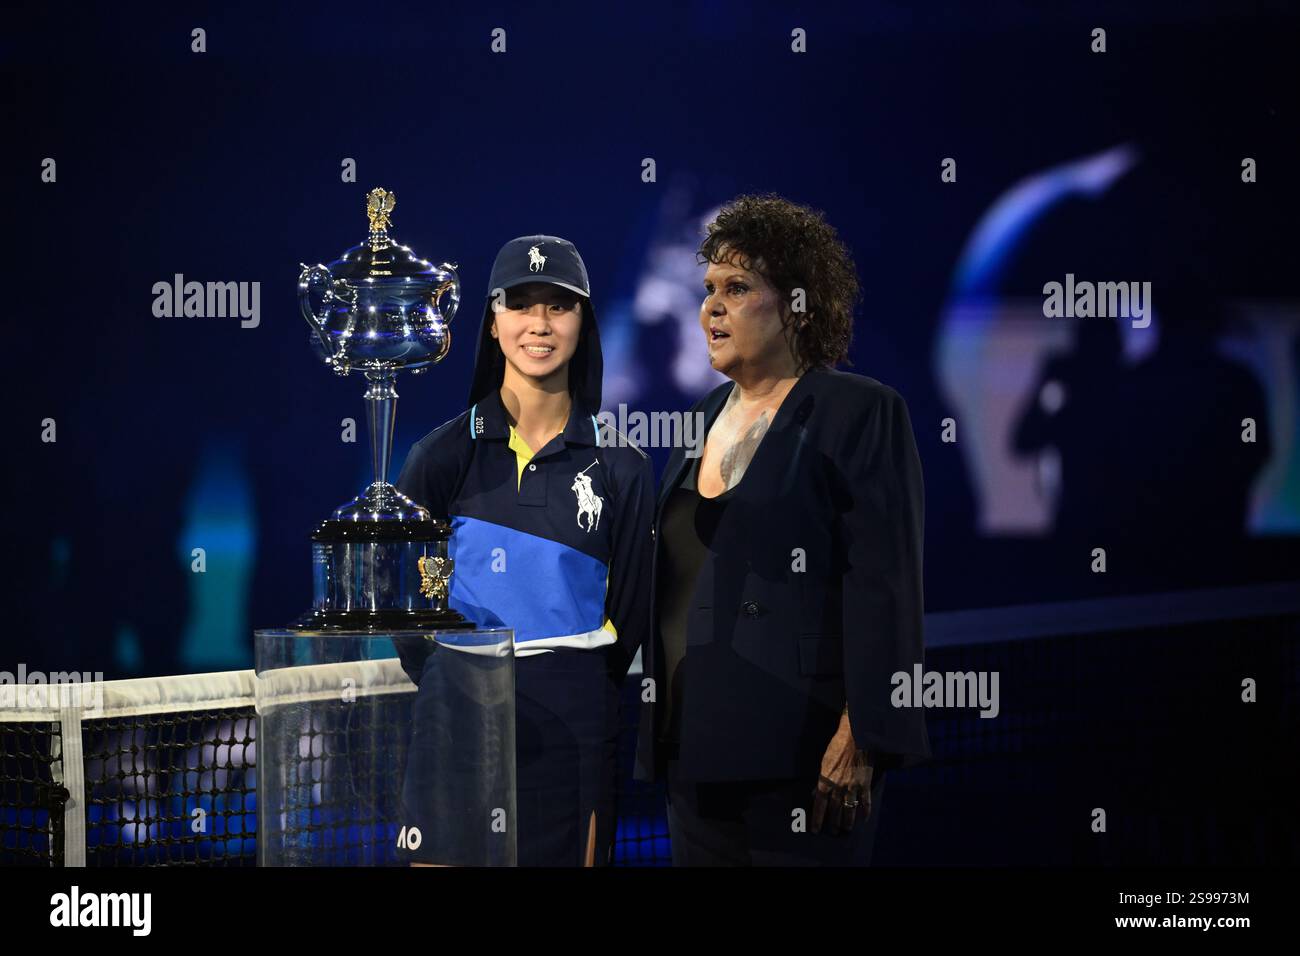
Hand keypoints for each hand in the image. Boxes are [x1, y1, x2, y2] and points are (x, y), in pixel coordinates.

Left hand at [810, 710, 872, 834]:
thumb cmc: (836, 747)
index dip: (817, 818)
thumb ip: (820, 780)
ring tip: (847, 829)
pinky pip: (865, 801)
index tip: (815, 829)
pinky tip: (864, 818)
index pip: (819, 804)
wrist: (855, 737)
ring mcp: (852, 786)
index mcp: (825, 781)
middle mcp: (838, 787)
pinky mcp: (864, 783)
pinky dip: (865, 810)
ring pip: (849, 809)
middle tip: (833, 832)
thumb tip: (813, 793)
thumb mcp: (823, 762)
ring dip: (848, 821)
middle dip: (833, 822)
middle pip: (835, 809)